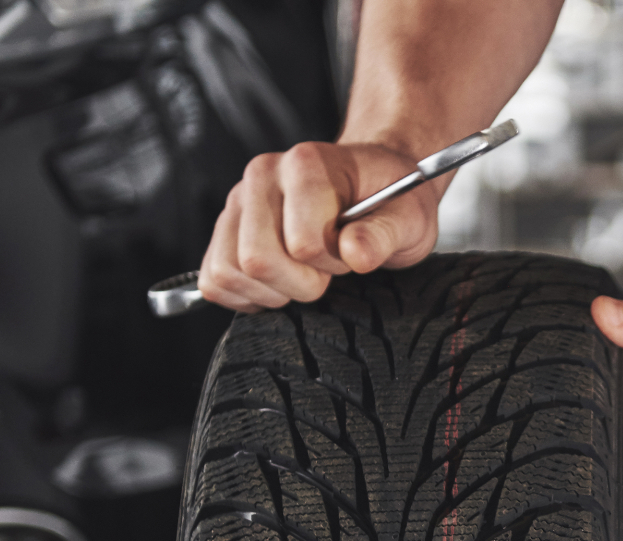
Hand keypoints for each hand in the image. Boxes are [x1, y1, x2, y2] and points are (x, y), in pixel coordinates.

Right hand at [197, 141, 442, 312]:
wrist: (372, 184)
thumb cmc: (390, 200)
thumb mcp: (409, 218)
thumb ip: (385, 234)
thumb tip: (354, 252)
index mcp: (306, 163)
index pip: (303, 243)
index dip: (332, 263)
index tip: (350, 252)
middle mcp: (262, 176)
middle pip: (256, 259)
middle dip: (300, 283)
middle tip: (327, 270)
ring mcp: (237, 202)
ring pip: (228, 271)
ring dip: (272, 291)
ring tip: (304, 272)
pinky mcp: (224, 229)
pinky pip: (213, 280)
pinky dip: (246, 295)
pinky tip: (280, 283)